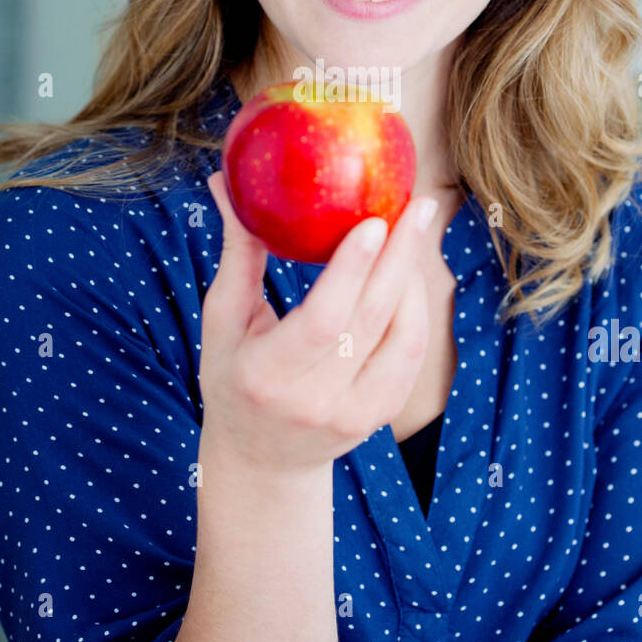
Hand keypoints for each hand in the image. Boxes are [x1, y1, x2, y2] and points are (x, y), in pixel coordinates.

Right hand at [197, 169, 436, 475]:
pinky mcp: (380, 417)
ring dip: (415, 279)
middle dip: (401, 257)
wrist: (261, 460)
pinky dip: (417, 310)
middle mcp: (314, 401)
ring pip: (403, 338)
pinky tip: (412, 272)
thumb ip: (237, 255)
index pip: (321, 321)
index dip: (351, 271)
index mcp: (266, 375)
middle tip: (419, 205)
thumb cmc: (234, 376)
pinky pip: (411, 356)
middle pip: (372, 321)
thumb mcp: (222, 322)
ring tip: (417, 229)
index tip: (373, 221)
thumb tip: (224, 180)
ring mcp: (354, 415)